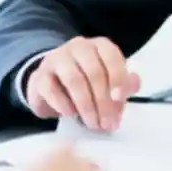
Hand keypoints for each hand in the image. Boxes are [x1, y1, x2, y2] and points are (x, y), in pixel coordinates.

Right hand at [26, 37, 141, 131]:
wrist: (51, 84)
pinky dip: (63, 104)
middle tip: (107, 123)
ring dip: (86, 106)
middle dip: (103, 101)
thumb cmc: (87, 83)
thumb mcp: (108, 82)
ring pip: (74, 80)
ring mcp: (57, 59)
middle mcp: (78, 47)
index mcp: (100, 46)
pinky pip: (51, 89)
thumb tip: (132, 85)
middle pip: (94, 72)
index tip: (120, 100)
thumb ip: (123, 85)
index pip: (111, 56)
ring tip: (93, 124)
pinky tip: (71, 115)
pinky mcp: (39, 76)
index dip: (118, 78)